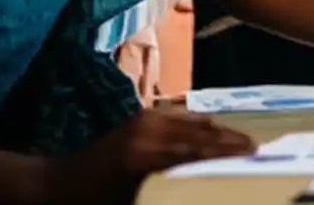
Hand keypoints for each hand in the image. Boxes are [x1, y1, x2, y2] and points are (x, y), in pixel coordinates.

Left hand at [48, 110, 254, 202]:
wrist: (55, 185)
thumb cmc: (94, 202)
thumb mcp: (133, 201)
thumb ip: (169, 189)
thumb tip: (204, 189)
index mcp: (148, 154)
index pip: (200, 150)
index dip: (229, 153)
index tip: (255, 155)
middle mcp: (149, 130)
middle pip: (202, 131)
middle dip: (231, 139)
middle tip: (258, 147)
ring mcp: (145, 119)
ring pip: (194, 120)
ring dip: (219, 130)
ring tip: (243, 140)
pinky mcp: (141, 117)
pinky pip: (180, 116)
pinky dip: (200, 123)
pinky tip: (214, 131)